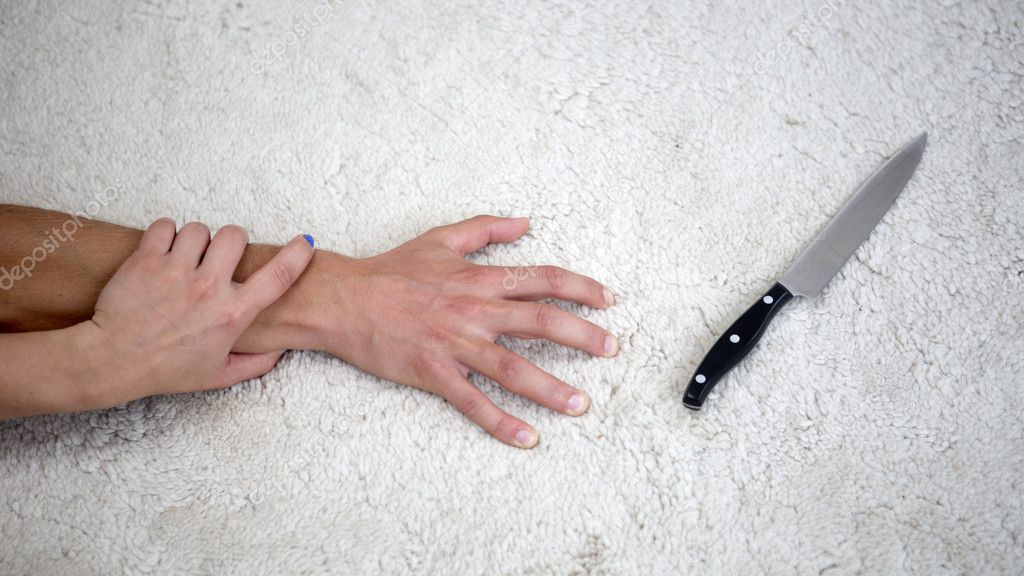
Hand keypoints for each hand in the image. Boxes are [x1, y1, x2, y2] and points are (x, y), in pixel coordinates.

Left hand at [77, 219, 313, 409]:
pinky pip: (165, 226)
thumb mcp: (218, 375)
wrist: (112, 360)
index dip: (297, 255)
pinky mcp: (147, 260)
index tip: (304, 243)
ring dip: (195, 240)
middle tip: (218, 257)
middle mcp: (209, 288)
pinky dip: (165, 234)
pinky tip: (162, 252)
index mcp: (232, 315)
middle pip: (235, 235)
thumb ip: (255, 364)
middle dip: (231, 241)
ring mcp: (177, 271)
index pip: (278, 276)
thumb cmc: (166, 370)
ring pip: (199, 229)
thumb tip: (281, 350)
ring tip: (185, 258)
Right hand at [302, 216, 616, 447]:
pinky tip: (528, 438)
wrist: (343, 299)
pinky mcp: (434, 373)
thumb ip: (485, 230)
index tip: (607, 299)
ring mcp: (455, 344)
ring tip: (581, 405)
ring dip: (551, 388)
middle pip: (540, 322)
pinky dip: (501, 422)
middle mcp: (474, 310)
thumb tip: (525, 221)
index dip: (580, 288)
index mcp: (479, 279)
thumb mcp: (440, 238)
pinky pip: (473, 402)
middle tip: (612, 349)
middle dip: (583, 335)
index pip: (542, 279)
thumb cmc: (391, 270)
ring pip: (513, 368)